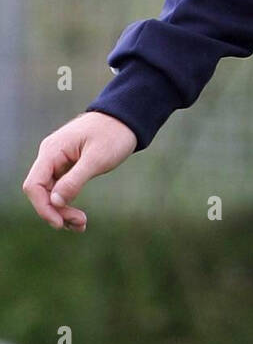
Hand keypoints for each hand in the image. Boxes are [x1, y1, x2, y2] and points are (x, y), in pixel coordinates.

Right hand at [22, 111, 137, 231]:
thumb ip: (74, 180)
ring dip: (62, 210)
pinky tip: (78, 217)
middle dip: (56, 211)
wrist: (127, 118)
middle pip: (41, 191)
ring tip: (81, 224)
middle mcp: (50, 156)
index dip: (43, 207)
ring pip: (51, 192)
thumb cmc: (114, 134)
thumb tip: (55, 202)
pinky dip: (67, 202)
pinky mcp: (67, 165)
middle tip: (81, 224)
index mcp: (52, 151)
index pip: (34, 185)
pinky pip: (60, 188)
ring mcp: (57, 160)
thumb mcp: (97, 159)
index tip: (60, 223)